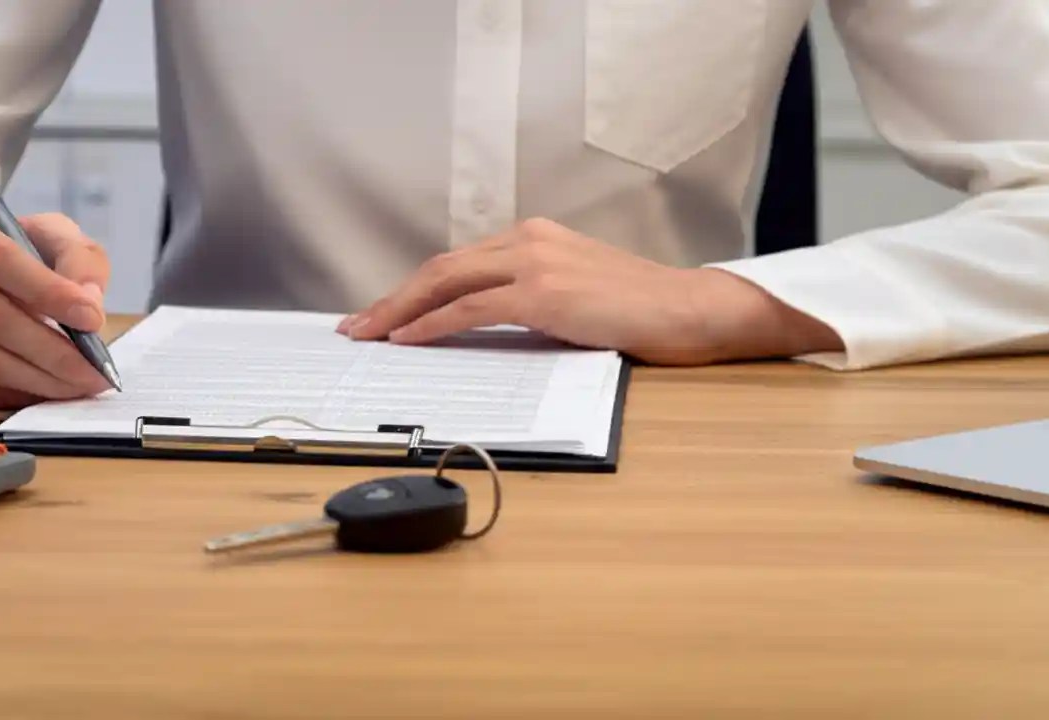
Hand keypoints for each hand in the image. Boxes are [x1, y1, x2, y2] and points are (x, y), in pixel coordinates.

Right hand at [0, 195, 111, 408]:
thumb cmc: (13, 245)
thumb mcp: (50, 232)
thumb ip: (77, 257)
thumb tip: (89, 303)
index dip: (47, 291)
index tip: (92, 318)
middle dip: (48, 348)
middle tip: (92, 369)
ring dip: (33, 377)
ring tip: (77, 384)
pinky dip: (10, 393)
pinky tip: (45, 390)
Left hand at [339, 218, 840, 364]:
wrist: (691, 309)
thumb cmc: (641, 310)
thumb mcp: (576, 293)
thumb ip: (531, 297)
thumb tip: (483, 327)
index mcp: (534, 237)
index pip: (458, 263)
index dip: (414, 289)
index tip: (384, 312)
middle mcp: (528, 240)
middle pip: (440, 267)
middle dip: (392, 299)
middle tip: (357, 326)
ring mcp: (534, 262)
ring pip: (445, 282)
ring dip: (399, 311)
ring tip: (368, 335)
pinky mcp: (542, 292)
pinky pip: (470, 309)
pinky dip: (431, 324)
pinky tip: (407, 339)